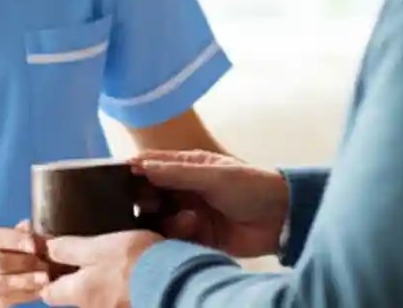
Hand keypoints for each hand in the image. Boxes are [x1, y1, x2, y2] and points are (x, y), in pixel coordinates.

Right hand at [0, 221, 49, 306]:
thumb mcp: (6, 239)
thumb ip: (20, 233)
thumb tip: (31, 226)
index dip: (14, 240)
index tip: (34, 245)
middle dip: (23, 263)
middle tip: (44, 264)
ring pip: (1, 284)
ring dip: (26, 281)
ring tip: (45, 279)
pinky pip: (8, 299)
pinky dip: (27, 294)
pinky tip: (41, 290)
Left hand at [40, 230, 162, 307]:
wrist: (177, 283)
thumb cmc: (134, 262)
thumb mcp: (98, 247)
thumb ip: (71, 249)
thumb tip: (48, 249)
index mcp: (79, 292)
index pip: (48, 294)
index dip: (47, 279)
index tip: (51, 263)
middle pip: (75, 297)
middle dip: (76, 281)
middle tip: (85, 256)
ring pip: (99, 297)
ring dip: (103, 283)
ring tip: (113, 260)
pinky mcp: (136, 306)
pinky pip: (120, 299)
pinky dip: (123, 287)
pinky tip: (134, 270)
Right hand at [133, 150, 288, 257]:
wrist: (281, 219)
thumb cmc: (251, 186)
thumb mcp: (214, 175)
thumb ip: (177, 173)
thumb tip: (141, 166)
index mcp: (188, 167)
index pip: (154, 164)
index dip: (136, 168)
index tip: (121, 175)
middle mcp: (184, 190)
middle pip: (151, 194)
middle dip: (146, 199)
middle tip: (150, 205)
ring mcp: (189, 213)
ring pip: (160, 219)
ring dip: (168, 220)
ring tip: (188, 220)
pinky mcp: (197, 237)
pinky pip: (174, 238)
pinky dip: (179, 235)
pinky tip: (194, 229)